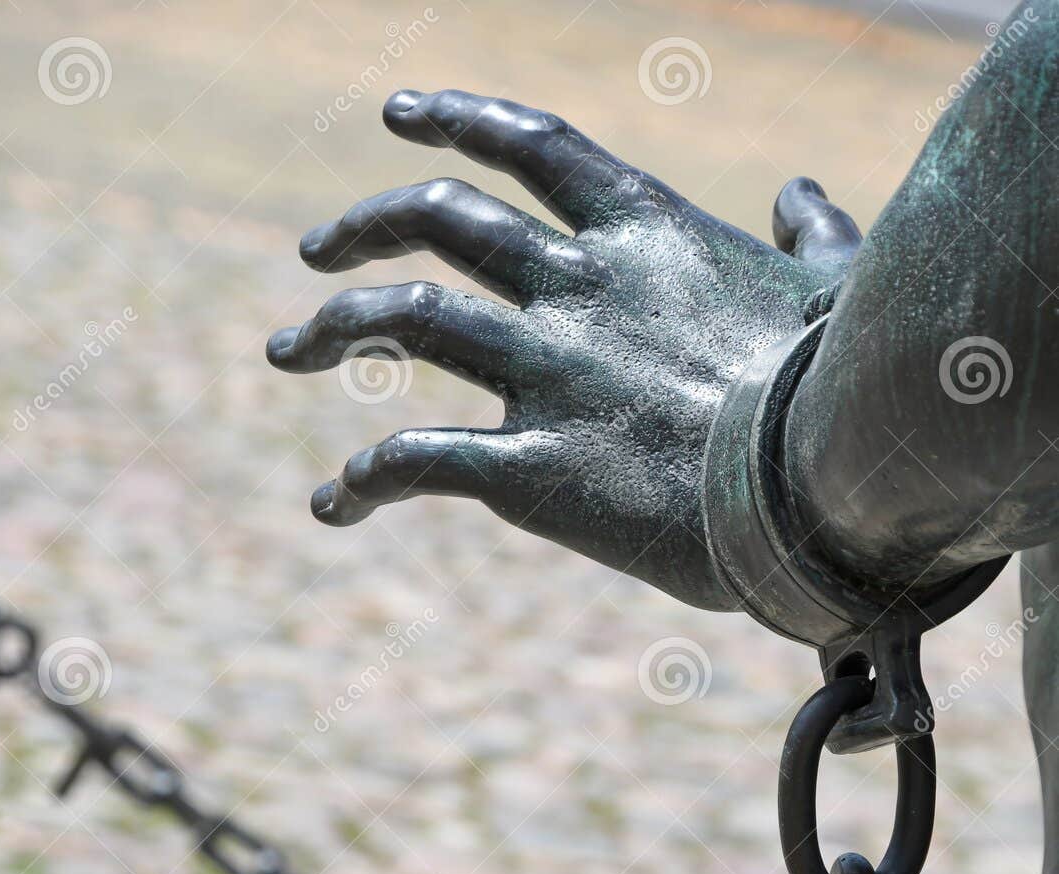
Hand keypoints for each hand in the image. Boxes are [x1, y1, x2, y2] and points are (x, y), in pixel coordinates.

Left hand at [268, 89, 859, 610]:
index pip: (530, 144)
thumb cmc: (845, 393)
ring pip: (404, 319)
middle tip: (315, 254)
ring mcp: (549, 373)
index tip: (397, 115)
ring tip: (286, 350)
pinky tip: (338, 501)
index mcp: (646, 232)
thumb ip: (811, 233)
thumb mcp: (837, 288)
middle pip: (439, 219)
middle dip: (363, 225)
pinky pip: (416, 461)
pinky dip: (365, 477)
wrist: (824, 491)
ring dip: (331, 328)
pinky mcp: (532, 469)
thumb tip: (800, 194)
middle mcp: (580, 287)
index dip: (456, 118)